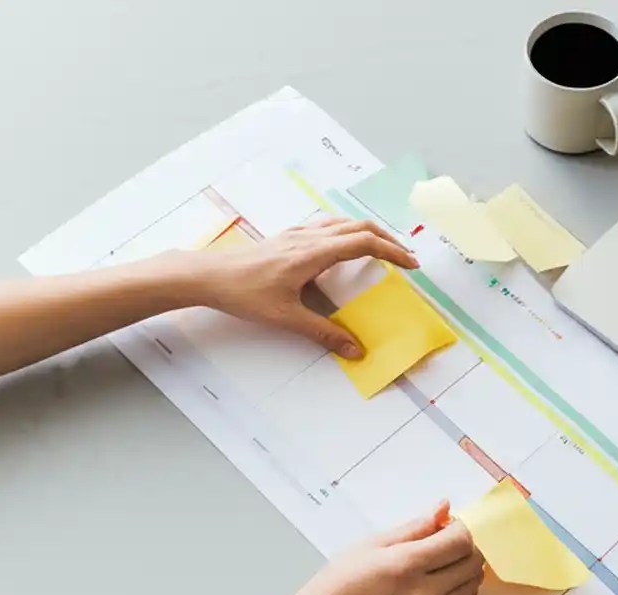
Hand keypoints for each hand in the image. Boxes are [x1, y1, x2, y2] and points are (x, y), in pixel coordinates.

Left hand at [190, 217, 418, 358]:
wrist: (207, 275)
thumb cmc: (243, 294)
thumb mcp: (286, 318)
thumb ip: (324, 333)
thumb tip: (355, 349)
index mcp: (314, 253)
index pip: (365, 243)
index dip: (392, 252)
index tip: (411, 264)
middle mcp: (309, 237)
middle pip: (359, 226)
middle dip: (387, 240)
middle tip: (405, 257)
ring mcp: (297, 233)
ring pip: (343, 222)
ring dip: (368, 231)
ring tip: (382, 247)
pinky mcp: (287, 237)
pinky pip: (326, 225)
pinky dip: (346, 231)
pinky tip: (343, 245)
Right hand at [290, 501, 484, 594]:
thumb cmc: (343, 580)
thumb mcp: (375, 542)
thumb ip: (416, 526)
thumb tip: (444, 508)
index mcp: (407, 565)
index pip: (461, 541)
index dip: (460, 528)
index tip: (447, 524)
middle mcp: (425, 593)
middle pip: (473, 561)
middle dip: (465, 545)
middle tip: (445, 540)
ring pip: (473, 582)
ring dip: (466, 566)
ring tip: (441, 560)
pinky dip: (461, 585)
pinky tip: (440, 578)